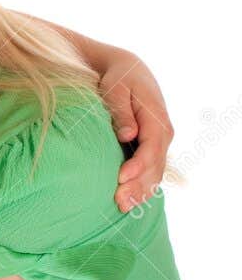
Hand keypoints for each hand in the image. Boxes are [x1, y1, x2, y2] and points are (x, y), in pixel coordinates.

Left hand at [94, 50, 171, 211]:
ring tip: (123, 207)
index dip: (137, 166)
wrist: (130, 72)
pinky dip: (143, 186)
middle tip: (119, 202)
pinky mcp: (152, 147)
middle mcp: (163, 134)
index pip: (150, 148)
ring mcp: (160, 143)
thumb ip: (121, 112)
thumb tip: (127, 135)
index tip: (121, 178)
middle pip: (154, 166)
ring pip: (155, 172)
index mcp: (156, 120)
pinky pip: (152, 170)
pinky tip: (132, 201)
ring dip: (141, 191)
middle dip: (138, 185)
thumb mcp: (116, 89)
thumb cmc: (119, 79)